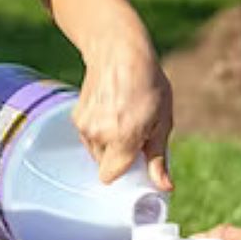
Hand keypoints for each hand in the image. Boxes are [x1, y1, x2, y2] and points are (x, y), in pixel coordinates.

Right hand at [73, 30, 174, 190]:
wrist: (119, 51)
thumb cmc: (147, 83)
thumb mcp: (162, 121)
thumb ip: (158, 158)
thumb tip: (164, 188)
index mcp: (123, 139)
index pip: (110, 177)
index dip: (124, 172)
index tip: (136, 161)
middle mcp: (99, 135)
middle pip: (104, 165)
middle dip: (118, 156)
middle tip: (134, 133)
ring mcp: (84, 125)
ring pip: (95, 151)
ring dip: (108, 143)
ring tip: (122, 117)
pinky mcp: (76, 116)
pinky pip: (88, 136)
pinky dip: (98, 130)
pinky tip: (110, 110)